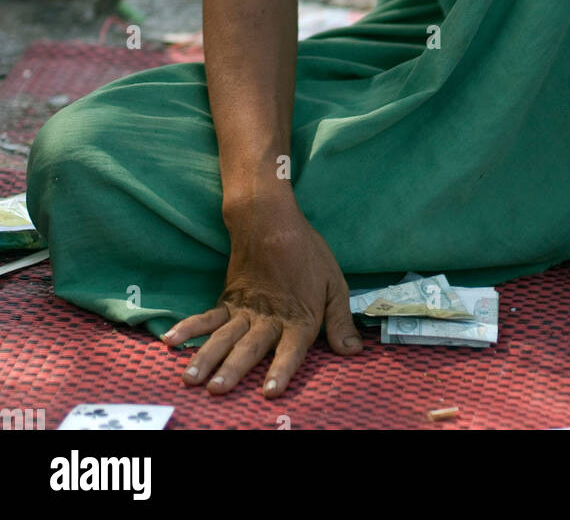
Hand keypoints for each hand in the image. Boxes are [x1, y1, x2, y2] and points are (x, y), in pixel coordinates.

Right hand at [161, 200, 363, 396]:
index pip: (290, 351)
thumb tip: (353, 352)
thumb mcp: (334, 285)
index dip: (281, 371)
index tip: (270, 392)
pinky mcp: (228, 300)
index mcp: (298, 319)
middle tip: (216, 389)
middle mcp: (269, 319)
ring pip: (223, 337)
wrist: (273, 221)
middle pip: (250, 348)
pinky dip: (189, 329)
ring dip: (206, 358)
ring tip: (191, 379)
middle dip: (233, 370)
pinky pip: (206, 317)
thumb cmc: (308, 253)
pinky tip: (171, 343)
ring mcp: (245, 310)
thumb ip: (340, 321)